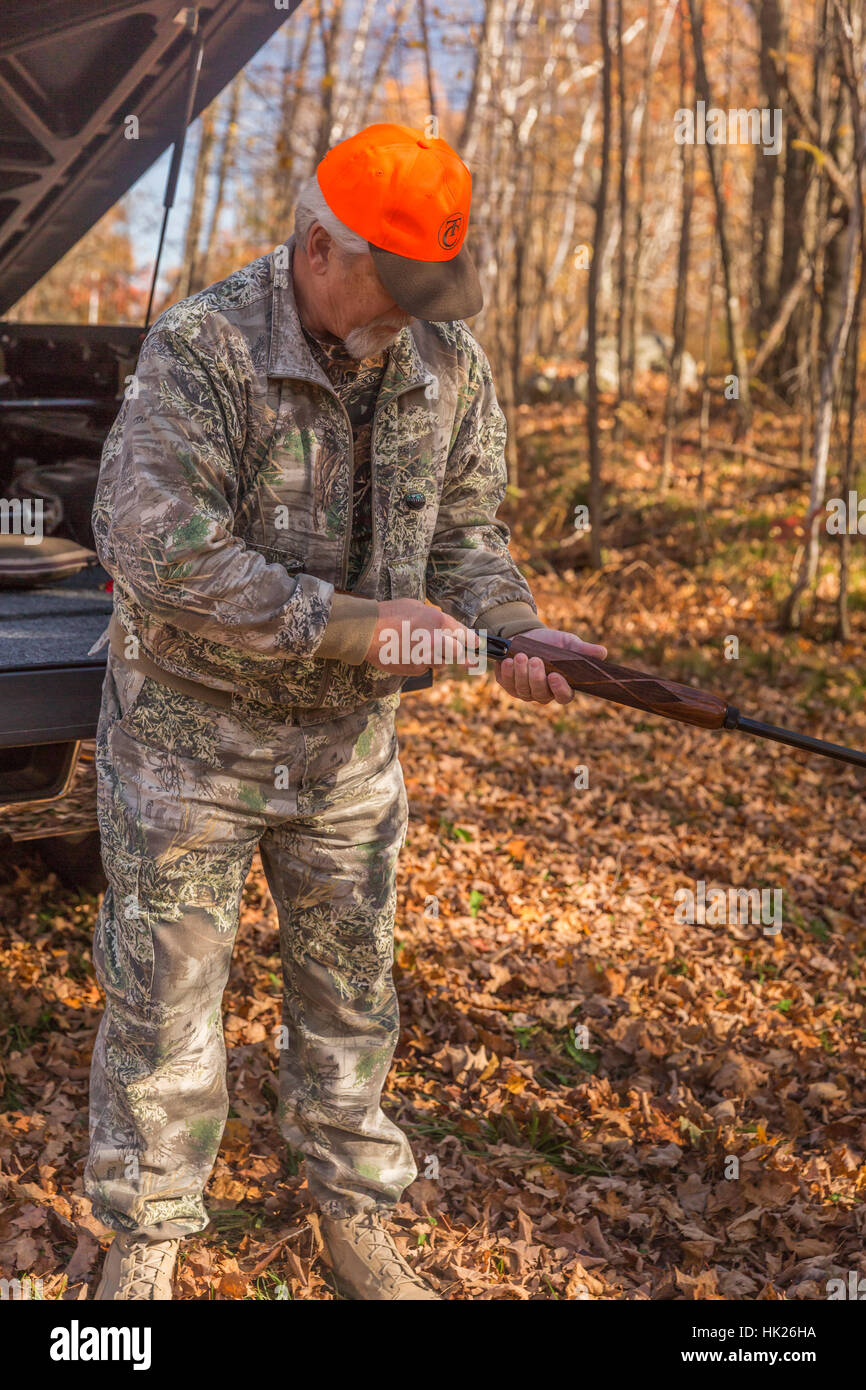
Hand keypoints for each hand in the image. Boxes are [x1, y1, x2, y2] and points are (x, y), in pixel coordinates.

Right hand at [364, 599, 479, 674]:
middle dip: (458, 652)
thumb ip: (437, 619)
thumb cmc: (391, 614)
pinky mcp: (415, 669)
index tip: (478, 646)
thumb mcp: (418, 607)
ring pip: (441, 663)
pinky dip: (420, 663)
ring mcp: (426, 658)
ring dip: (437, 658)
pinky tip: (408, 653)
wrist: (367, 631)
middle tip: (456, 652)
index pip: (467, 636)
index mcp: (440, 622)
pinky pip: (425, 668)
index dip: (474, 642)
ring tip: (420, 647)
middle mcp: (437, 641)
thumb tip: (450, 628)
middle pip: (458, 653)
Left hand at [495, 627, 606, 704]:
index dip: (560, 690)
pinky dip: (507, 672)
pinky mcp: (509, 685)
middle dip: (536, 677)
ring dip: (521, 673)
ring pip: (523, 690)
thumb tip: (602, 653)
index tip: (555, 676)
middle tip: (535, 660)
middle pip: (540, 694)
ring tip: (521, 656)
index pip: (563, 697)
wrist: (527, 636)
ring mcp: (525, 691)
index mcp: (561, 686)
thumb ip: (583, 650)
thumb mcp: (567, 643)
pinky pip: (507, 683)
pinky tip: (508, 661)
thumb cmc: (550, 644)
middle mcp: (543, 693)